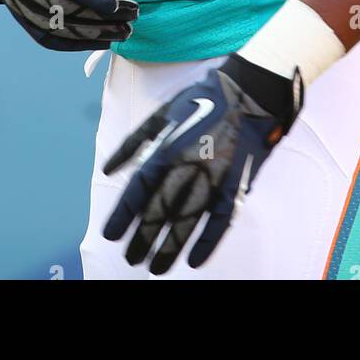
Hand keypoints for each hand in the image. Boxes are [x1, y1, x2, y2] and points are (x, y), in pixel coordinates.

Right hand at [0, 0, 137, 50]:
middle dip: (99, 18)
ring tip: (124, 32)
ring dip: (92, 35)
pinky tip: (101, 41)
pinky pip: (49, 37)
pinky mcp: (23, 17)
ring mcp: (20, 6)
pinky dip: (75, 43)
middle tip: (133, 17)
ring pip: (59, 29)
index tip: (116, 4)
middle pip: (63, 10)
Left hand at [101, 52, 302, 273]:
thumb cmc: (202, 99)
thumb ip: (134, 143)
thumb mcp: (162, 113)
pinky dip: (208, 242)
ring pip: (188, 221)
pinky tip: (194, 260)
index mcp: (168, 147)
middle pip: (160, 210)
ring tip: (156, 268)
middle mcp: (188, 166)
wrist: (251, 90)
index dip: (123, 215)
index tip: (111, 235)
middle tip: (131, 259)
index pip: (138, 190)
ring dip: (170, 247)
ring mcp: (215, 177)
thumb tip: (108, 169)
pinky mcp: (237, 184)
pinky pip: (221, 220)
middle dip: (143, 238)